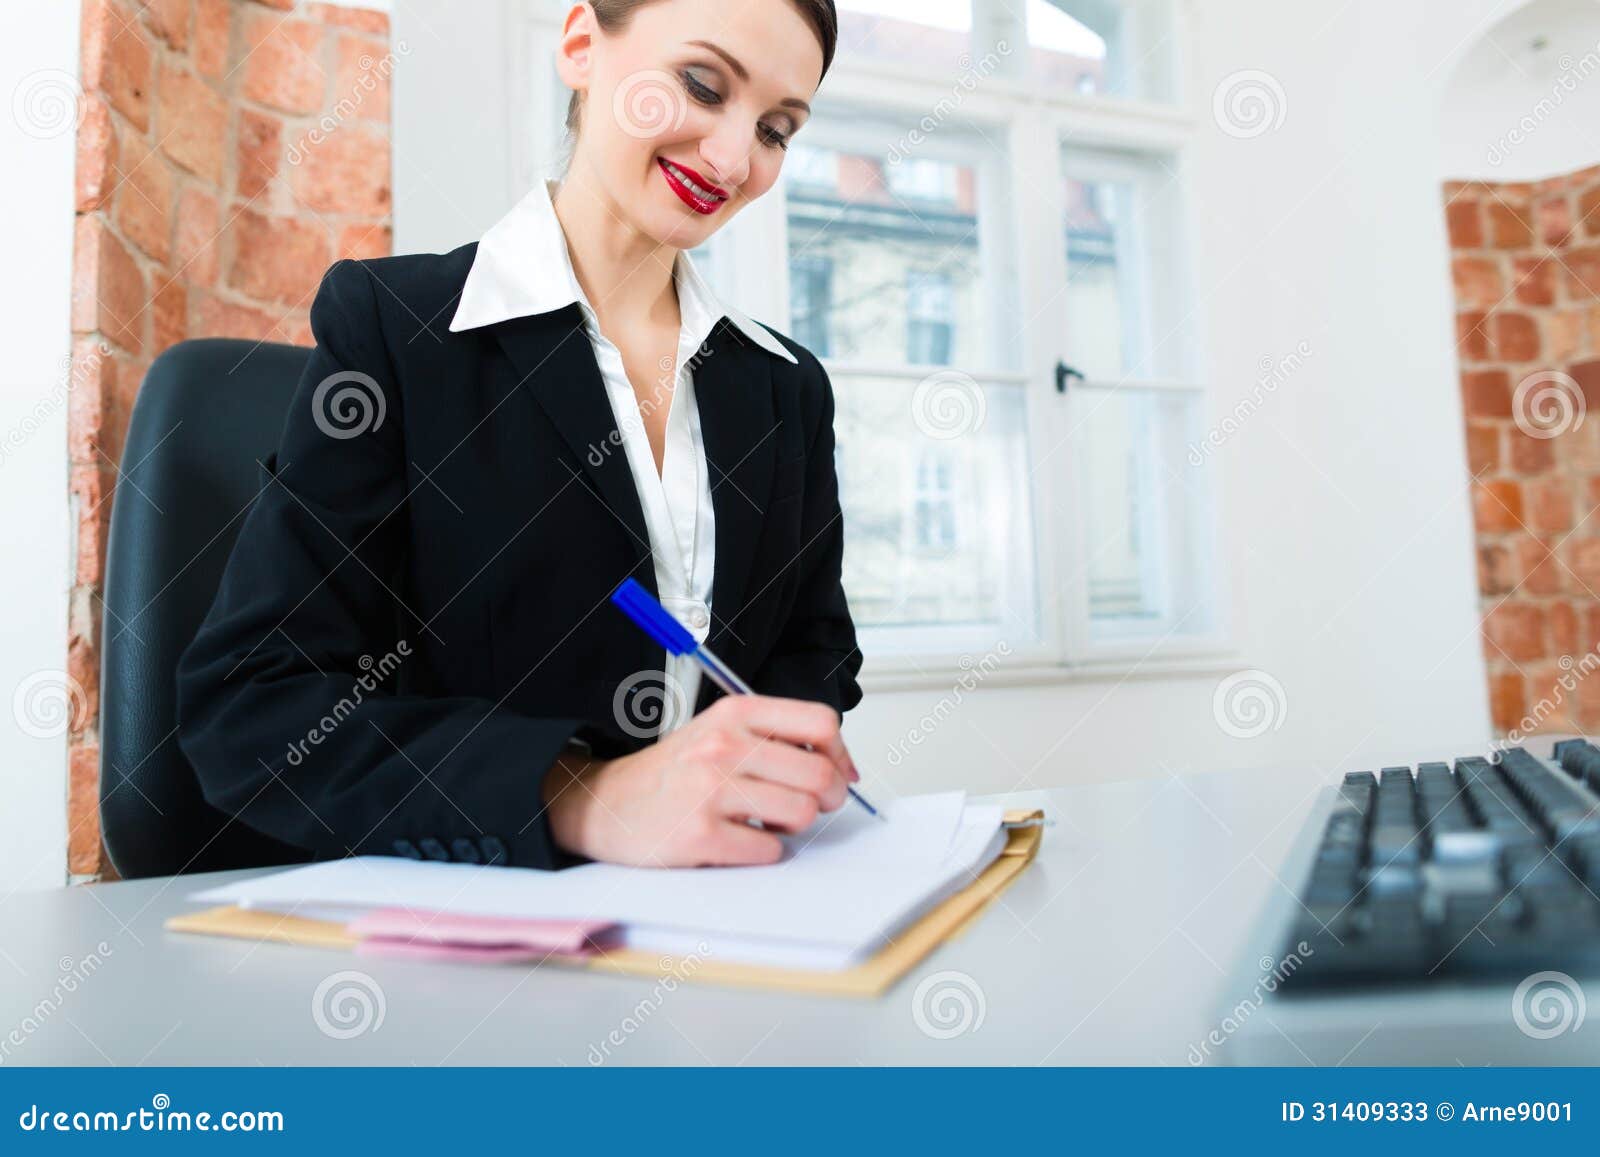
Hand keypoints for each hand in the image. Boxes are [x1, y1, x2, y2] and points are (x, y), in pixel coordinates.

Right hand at [542, 695, 859, 866]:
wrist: (608, 804)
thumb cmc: (674, 772)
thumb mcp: (721, 732)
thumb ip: (777, 739)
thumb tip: (843, 769)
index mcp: (735, 714)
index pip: (820, 723)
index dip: (839, 754)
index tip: (838, 772)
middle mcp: (724, 746)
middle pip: (819, 774)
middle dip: (826, 798)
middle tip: (810, 806)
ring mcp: (711, 790)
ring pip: (800, 814)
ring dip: (790, 826)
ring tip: (763, 820)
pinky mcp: (701, 834)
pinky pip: (769, 850)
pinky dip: (762, 851)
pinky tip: (738, 839)